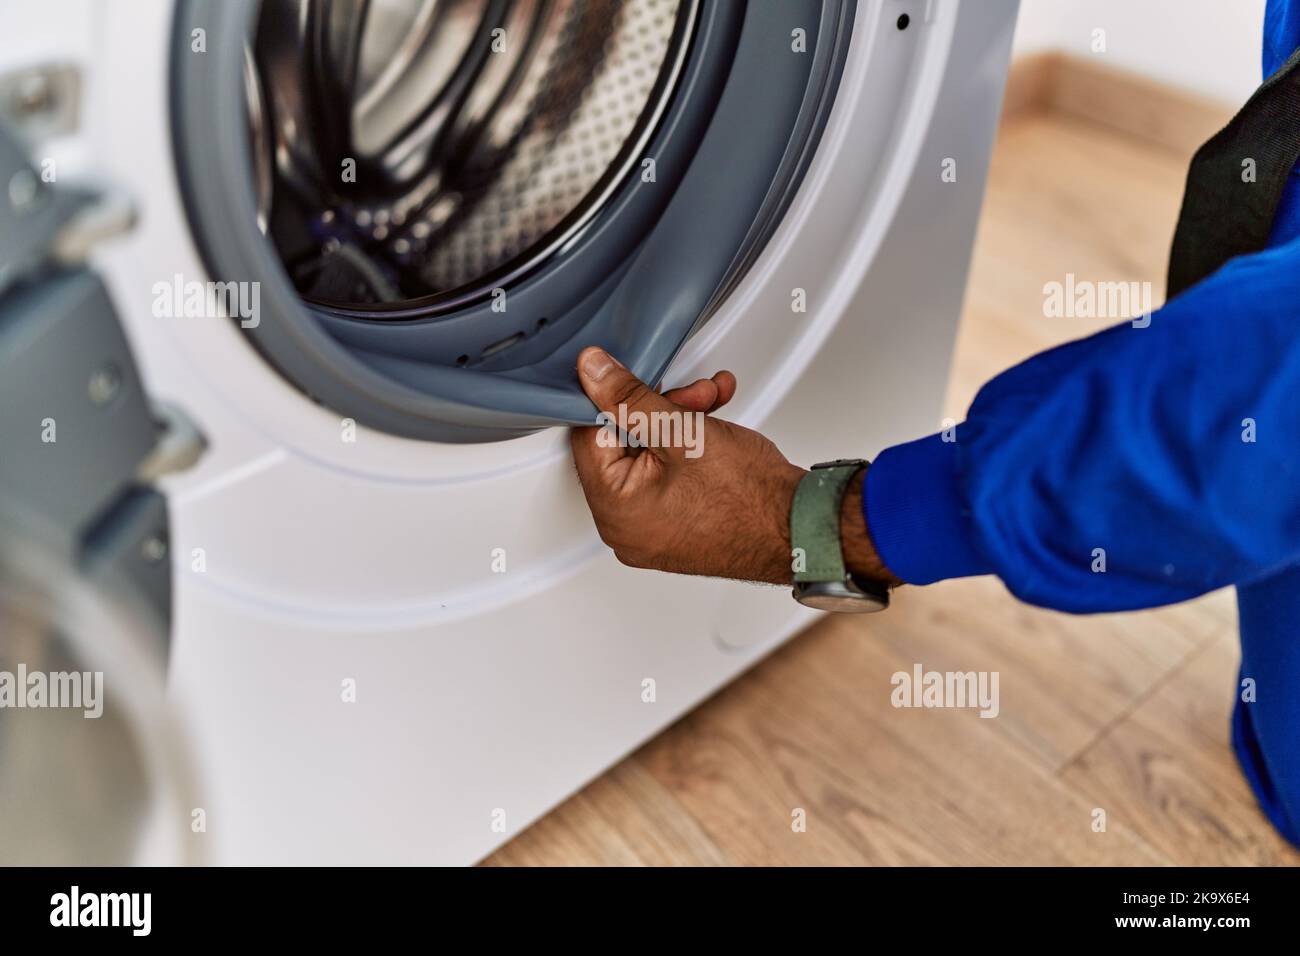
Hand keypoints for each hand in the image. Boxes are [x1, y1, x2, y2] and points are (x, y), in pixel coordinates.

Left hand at [569, 347, 899, 586]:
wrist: (801, 529)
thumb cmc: (751, 497)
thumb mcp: (681, 429)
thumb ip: (629, 397)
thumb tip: (592, 372)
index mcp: (614, 510)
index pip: (588, 437)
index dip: (615, 398)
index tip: (633, 375)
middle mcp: (625, 530)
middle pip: (622, 445)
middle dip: (660, 407)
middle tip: (694, 395)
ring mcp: (651, 532)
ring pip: (649, 457)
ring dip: (681, 421)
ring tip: (714, 404)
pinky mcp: (676, 528)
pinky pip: (667, 478)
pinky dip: (688, 449)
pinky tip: (715, 429)